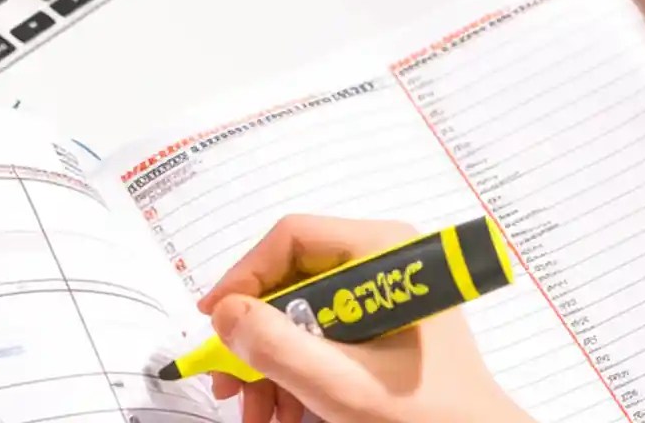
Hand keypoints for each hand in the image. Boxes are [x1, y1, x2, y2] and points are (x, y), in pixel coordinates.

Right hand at [196, 215, 533, 422]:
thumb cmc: (430, 418)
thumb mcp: (344, 386)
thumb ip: (278, 347)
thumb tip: (225, 314)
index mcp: (384, 252)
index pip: (291, 239)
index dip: (243, 278)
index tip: (214, 323)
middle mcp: (381, 261)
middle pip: (289, 279)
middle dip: (253, 336)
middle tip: (225, 380)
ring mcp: (380, 293)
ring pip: (297, 311)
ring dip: (267, 363)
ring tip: (254, 412)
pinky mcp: (379, 324)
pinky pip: (318, 334)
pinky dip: (292, 372)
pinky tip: (280, 410)